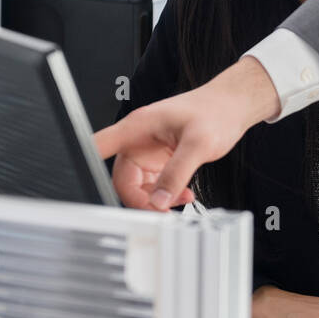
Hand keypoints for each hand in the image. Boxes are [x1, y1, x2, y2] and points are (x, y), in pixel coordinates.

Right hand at [94, 57, 280, 209]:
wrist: (233, 106)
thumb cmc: (216, 111)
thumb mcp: (198, 144)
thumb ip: (177, 173)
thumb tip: (160, 201)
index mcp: (137, 127)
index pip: (98, 146)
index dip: (85, 165)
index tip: (89, 186)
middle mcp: (138, 139)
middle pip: (121, 178)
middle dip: (140, 199)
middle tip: (161, 211)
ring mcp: (148, 150)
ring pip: (138, 185)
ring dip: (155, 199)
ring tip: (181, 200)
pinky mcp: (161, 159)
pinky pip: (154, 183)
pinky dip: (165, 193)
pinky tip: (183, 193)